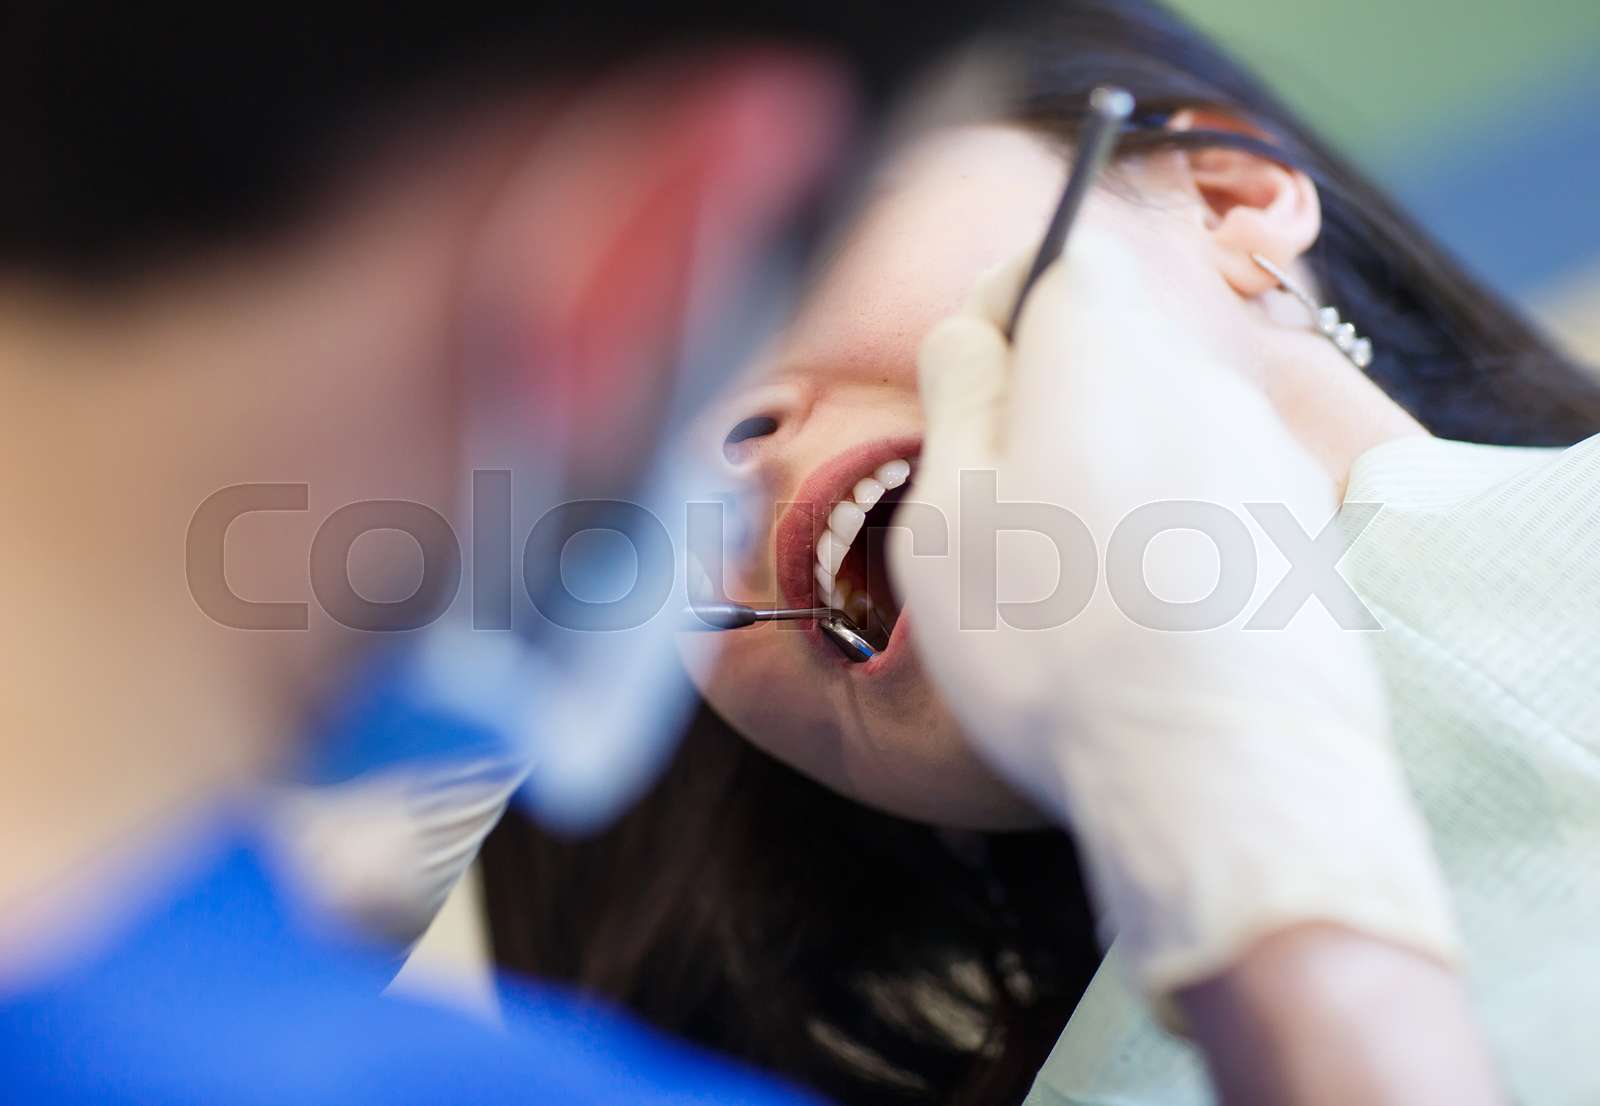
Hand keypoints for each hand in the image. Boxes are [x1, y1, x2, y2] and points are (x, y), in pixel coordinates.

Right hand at [888, 227, 1459, 1001]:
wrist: (1221, 775)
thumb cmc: (1052, 643)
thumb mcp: (947, 516)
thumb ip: (958, 396)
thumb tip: (975, 335)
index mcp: (1104, 351)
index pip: (1054, 255)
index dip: (997, 307)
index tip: (969, 383)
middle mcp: (1205, 381)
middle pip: (1112, 346)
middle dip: (1048, 401)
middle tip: (1000, 507)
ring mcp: (1270, 459)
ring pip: (1163, 426)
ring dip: (1108, 470)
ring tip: (1069, 586)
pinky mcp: (1309, 537)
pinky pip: (1216, 497)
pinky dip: (1170, 529)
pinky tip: (1142, 622)